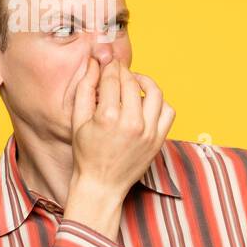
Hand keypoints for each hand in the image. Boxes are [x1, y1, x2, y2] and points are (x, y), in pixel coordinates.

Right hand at [68, 58, 175, 197]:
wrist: (102, 184)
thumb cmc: (86, 153)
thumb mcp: (78, 120)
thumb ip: (85, 88)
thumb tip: (93, 63)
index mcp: (108, 117)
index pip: (113, 79)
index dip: (110, 67)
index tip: (109, 62)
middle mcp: (132, 123)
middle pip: (132, 83)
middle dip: (125, 72)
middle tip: (119, 70)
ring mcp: (149, 132)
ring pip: (155, 94)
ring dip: (146, 82)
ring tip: (136, 82)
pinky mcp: (159, 140)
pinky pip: (168, 112)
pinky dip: (160, 102)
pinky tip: (147, 101)